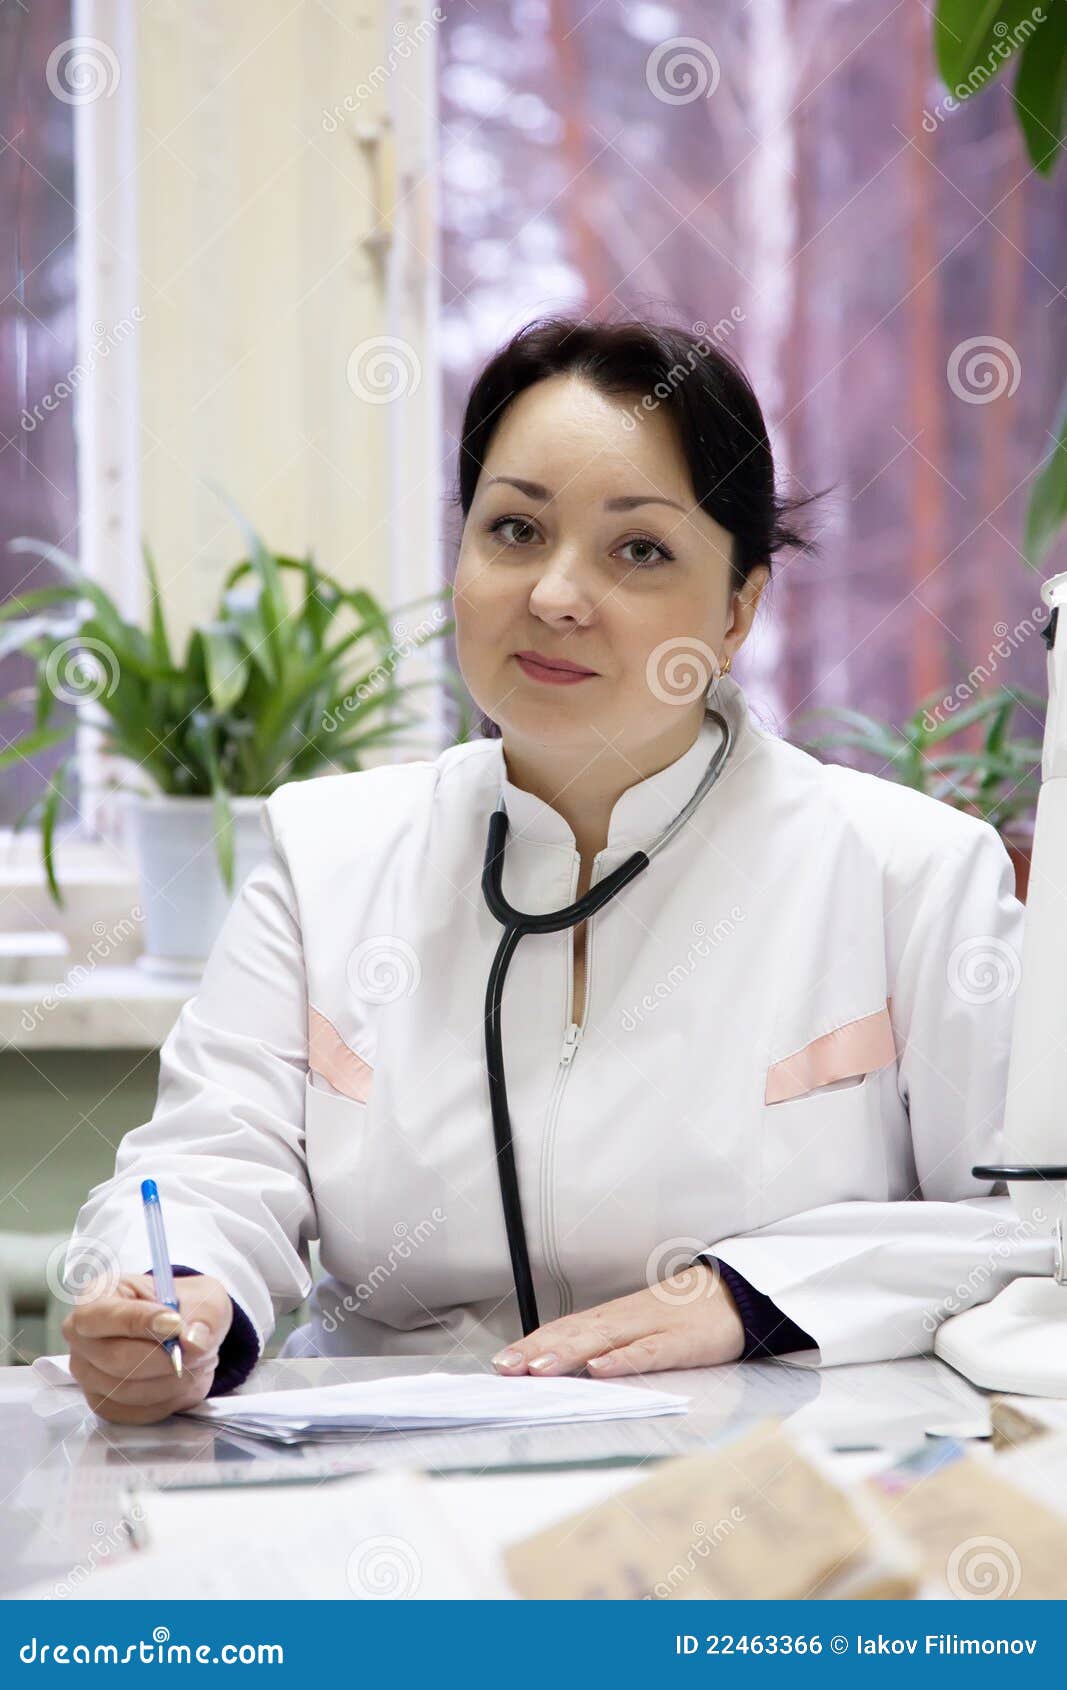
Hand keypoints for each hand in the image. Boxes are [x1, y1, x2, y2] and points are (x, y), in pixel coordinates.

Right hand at [62, 1271, 233, 1424]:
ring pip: (127, 1389)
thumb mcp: (205, 1298)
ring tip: (196, 1362)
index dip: (141, 1322)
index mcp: (97, 1295)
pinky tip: (183, 1382)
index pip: (106, 1315)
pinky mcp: (102, 1402)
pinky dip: (167, 1401)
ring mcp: (87, 1373)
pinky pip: (134, 1411)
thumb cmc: (186, 1307)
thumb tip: (193, 1341)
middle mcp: (82, 1336)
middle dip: (164, 1358)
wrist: (186, 1335)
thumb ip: (203, 1316)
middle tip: (198, 1350)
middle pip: (115, 1359)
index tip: (177, 1325)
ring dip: (171, 1381)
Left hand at [490, 1262, 744, 1377]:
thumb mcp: (641, 1328)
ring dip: (567, 1353)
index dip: (532, 1344)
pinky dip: (623, 1359)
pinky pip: (649, 1351)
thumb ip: (608, 1344)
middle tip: (505, 1369)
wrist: (736, 1294)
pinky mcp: (681, 1340)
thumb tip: (568, 1367)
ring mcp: (653, 1326)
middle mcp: (625, 1318)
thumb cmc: (683, 1315)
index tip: (501, 1363)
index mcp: (614, 1318)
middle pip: (575, 1333)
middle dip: (537, 1351)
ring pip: (602, 1339)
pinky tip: (600, 1369)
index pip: (565, 1329)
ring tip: (537, 1368)